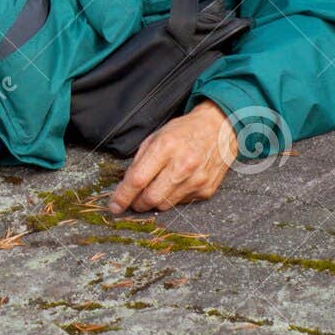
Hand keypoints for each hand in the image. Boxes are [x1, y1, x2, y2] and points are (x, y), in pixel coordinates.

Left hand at [108, 99, 236, 214]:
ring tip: (154, 190)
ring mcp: (197, 180)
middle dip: (137, 203)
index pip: (138, 180)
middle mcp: (183, 165)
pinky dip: (172, 198)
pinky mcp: (206, 190)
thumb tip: (125, 186)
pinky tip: (175, 184)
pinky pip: (181, 203)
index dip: (122, 196)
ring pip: (165, 204)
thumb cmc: (184, 131)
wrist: (219, 129)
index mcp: (166, 147)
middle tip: (133, 200)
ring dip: (154, 202)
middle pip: (151, 198)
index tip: (114, 206)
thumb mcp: (156, 137)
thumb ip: (140, 161)